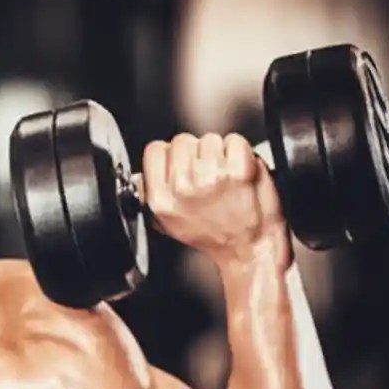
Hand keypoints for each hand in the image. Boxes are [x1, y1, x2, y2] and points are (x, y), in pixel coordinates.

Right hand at [141, 133, 288, 268]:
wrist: (247, 248)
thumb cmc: (211, 236)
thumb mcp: (166, 223)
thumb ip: (150, 196)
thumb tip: (142, 176)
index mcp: (161, 199)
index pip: (155, 149)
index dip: (169, 153)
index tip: (179, 163)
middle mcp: (183, 187)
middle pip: (182, 140)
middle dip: (194, 152)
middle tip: (205, 173)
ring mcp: (211, 177)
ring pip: (208, 139)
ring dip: (218, 152)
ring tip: (223, 175)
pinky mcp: (239, 171)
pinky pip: (234, 141)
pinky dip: (240, 151)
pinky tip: (238, 171)